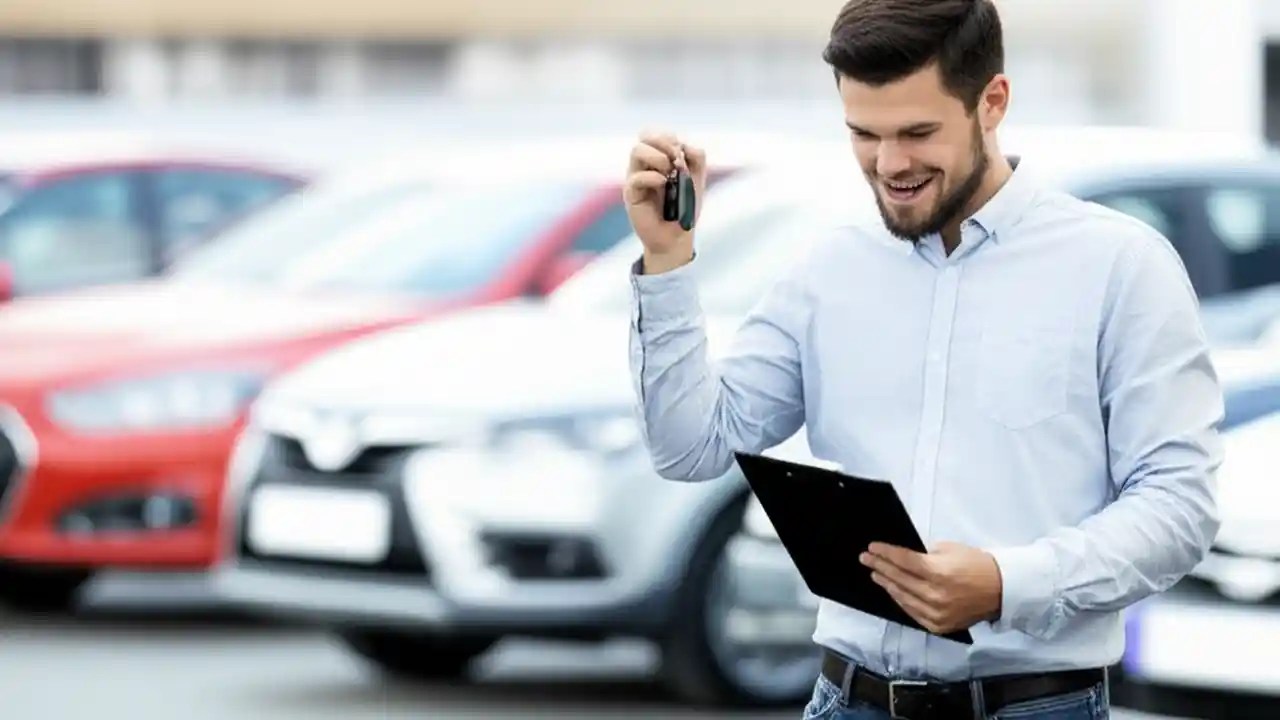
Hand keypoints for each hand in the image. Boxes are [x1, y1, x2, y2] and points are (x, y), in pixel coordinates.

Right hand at [623, 131, 707, 273]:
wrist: (677, 236)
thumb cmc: (684, 207)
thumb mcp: (697, 178)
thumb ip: (696, 157)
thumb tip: (684, 145)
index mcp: (658, 158)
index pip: (655, 134)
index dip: (668, 137)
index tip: (681, 153)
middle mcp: (644, 165)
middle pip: (644, 136)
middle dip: (663, 142)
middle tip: (676, 159)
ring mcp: (636, 178)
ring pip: (637, 150)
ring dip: (658, 156)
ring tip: (669, 172)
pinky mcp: (632, 195)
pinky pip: (636, 177)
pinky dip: (653, 177)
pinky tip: (663, 184)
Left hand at [859, 541, 1002, 635]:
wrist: (1001, 589)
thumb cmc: (976, 564)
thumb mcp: (950, 549)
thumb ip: (925, 555)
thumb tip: (904, 558)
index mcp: (938, 573)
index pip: (903, 561)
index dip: (885, 553)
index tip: (871, 547)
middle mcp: (934, 596)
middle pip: (899, 579)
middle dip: (880, 566)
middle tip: (866, 558)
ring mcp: (935, 614)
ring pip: (903, 597)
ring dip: (887, 584)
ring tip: (876, 574)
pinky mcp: (938, 626)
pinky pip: (912, 612)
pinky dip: (901, 601)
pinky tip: (893, 591)